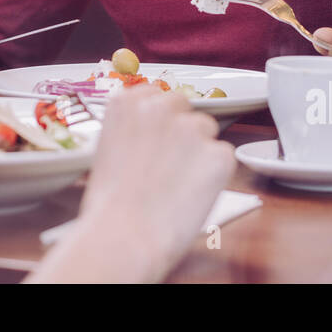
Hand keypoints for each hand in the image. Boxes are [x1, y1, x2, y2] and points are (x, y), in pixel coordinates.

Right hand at [28, 85, 235, 283]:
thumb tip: (151, 135)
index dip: (157, 120)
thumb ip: (131, 132)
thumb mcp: (108, 152)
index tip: (155, 139)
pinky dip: (215, 175)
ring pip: (206, 129)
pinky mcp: (219, 154)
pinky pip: (223, 157)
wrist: (123, 237)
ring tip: (179, 185)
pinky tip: (192, 196)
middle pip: (183, 107)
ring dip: (198, 150)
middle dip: (180, 130)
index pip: (154, 94)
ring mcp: (192, 128)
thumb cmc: (108, 207)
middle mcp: (160, 106)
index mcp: (127, 102)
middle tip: (170, 164)